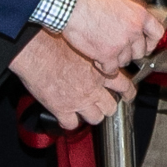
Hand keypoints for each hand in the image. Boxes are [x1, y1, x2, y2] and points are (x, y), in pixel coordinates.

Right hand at [11, 29, 126, 130]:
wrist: (38, 50)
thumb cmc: (57, 42)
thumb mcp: (86, 47)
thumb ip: (94, 58)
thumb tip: (98, 58)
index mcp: (100, 71)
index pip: (125, 86)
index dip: (128, 93)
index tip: (128, 94)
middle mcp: (93, 88)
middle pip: (111, 107)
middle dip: (108, 107)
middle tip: (103, 105)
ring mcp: (78, 100)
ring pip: (95, 118)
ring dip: (91, 116)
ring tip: (85, 111)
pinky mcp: (61, 109)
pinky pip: (70, 124)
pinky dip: (68, 122)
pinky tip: (65, 117)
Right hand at [61, 0, 165, 68]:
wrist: (72, 6)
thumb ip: (129, 12)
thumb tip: (132, 19)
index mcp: (139, 14)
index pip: (157, 33)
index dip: (152, 42)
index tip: (147, 45)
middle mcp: (134, 30)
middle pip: (140, 51)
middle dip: (130, 52)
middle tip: (119, 49)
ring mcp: (122, 44)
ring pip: (125, 61)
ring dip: (116, 59)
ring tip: (104, 50)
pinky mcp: (107, 55)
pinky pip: (111, 69)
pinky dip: (105, 68)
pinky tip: (98, 61)